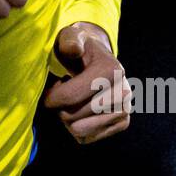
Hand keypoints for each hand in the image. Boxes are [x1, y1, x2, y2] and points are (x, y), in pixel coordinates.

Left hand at [43, 22, 131, 144]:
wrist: (99, 59)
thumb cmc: (79, 48)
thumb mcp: (71, 37)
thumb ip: (69, 41)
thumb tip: (74, 50)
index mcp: (111, 70)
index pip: (70, 97)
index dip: (51, 97)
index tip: (49, 89)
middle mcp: (124, 92)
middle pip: (72, 116)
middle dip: (59, 107)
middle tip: (63, 92)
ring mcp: (125, 109)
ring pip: (79, 130)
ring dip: (67, 118)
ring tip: (72, 100)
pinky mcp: (122, 123)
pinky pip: (87, 138)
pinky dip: (76, 127)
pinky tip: (80, 110)